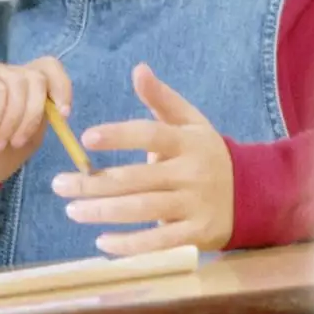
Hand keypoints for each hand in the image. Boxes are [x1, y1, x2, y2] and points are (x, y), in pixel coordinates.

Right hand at [0, 57, 74, 182]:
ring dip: (11, 122)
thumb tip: (57, 105)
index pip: (48, 67)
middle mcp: (3, 73)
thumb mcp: (25, 138)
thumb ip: (41, 117)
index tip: (63, 115)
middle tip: (16, 142)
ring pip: (18, 84)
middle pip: (36, 77)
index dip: (61, 87)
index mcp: (19, 86)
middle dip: (32, 115)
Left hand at [57, 65, 233, 255]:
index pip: (151, 134)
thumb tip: (138, 69)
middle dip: (94, 182)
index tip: (86, 139)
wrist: (254, 194)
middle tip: (59, 184)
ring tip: (72, 210)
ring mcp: (195, 205)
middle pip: (137, 178)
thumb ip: (162, 99)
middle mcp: (192, 173)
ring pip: (143, 209)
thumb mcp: (192, 123)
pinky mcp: (197, 235)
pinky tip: (101, 242)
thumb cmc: (208, 155)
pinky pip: (159, 241)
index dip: (119, 136)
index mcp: (188, 142)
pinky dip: (130, 244)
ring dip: (104, 212)